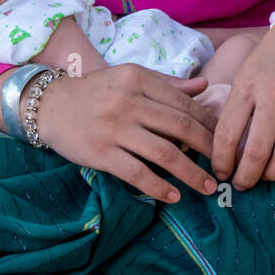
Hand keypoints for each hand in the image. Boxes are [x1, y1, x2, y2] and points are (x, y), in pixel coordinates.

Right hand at [31, 63, 218, 203]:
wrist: (49, 105)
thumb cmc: (95, 92)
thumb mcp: (129, 78)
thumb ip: (167, 83)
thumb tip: (205, 86)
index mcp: (138, 79)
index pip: (183, 103)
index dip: (208, 123)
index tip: (224, 139)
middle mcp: (128, 101)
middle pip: (180, 127)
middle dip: (208, 148)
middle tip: (225, 165)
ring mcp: (114, 128)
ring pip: (163, 153)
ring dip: (191, 173)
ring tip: (208, 187)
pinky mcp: (101, 153)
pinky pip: (137, 173)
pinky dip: (159, 187)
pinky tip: (174, 196)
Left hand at [210, 10, 274, 189]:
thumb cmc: (272, 56)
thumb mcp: (245, 73)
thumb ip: (236, 106)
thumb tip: (223, 147)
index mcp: (247, 85)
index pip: (227, 133)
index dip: (220, 160)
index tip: (220, 171)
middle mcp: (274, 94)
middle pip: (257, 152)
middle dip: (245, 177)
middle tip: (240, 184)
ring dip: (272, 174)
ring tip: (264, 177)